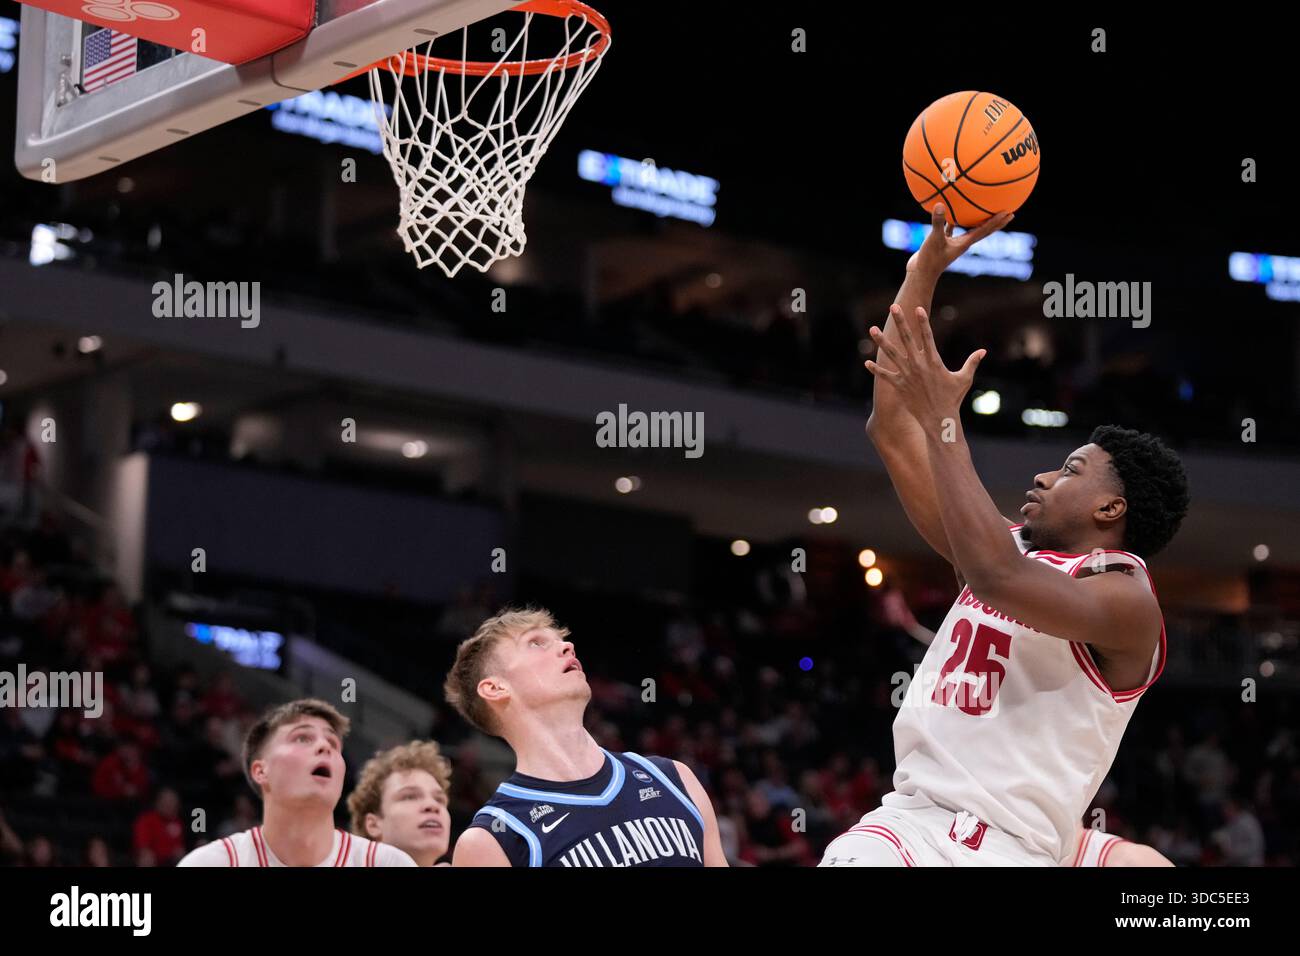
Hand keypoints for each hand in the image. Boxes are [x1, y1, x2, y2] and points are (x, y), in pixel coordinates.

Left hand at [865, 306, 984, 430]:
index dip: (923, 322)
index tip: (917, 309)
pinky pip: (885, 376)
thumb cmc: (953, 399)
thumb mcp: (964, 379)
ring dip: (881, 341)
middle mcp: (918, 365)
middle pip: (907, 338)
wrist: (939, 419)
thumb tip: (984, 350)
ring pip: (892, 354)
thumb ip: (972, 362)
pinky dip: (876, 370)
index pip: (927, 336)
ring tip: (872, 329)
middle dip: (900, 322)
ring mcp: (907, 375)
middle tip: (893, 307)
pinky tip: (866, 362)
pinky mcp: (900, 386)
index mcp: (934, 361)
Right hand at [907, 203, 1013, 276]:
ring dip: (979, 221)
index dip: (996, 221)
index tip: (1009, 213)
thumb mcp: (934, 239)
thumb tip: (939, 204)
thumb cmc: (930, 260)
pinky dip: (953, 221)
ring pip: (970, 229)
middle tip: (1010, 213)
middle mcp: (962, 243)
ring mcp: (953, 243)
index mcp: (965, 243)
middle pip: (984, 231)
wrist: (920, 274)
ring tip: (987, 211)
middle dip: (997, 223)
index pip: (985, 230)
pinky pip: (951, 228)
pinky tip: (952, 213)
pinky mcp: (943, 243)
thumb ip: (938, 222)